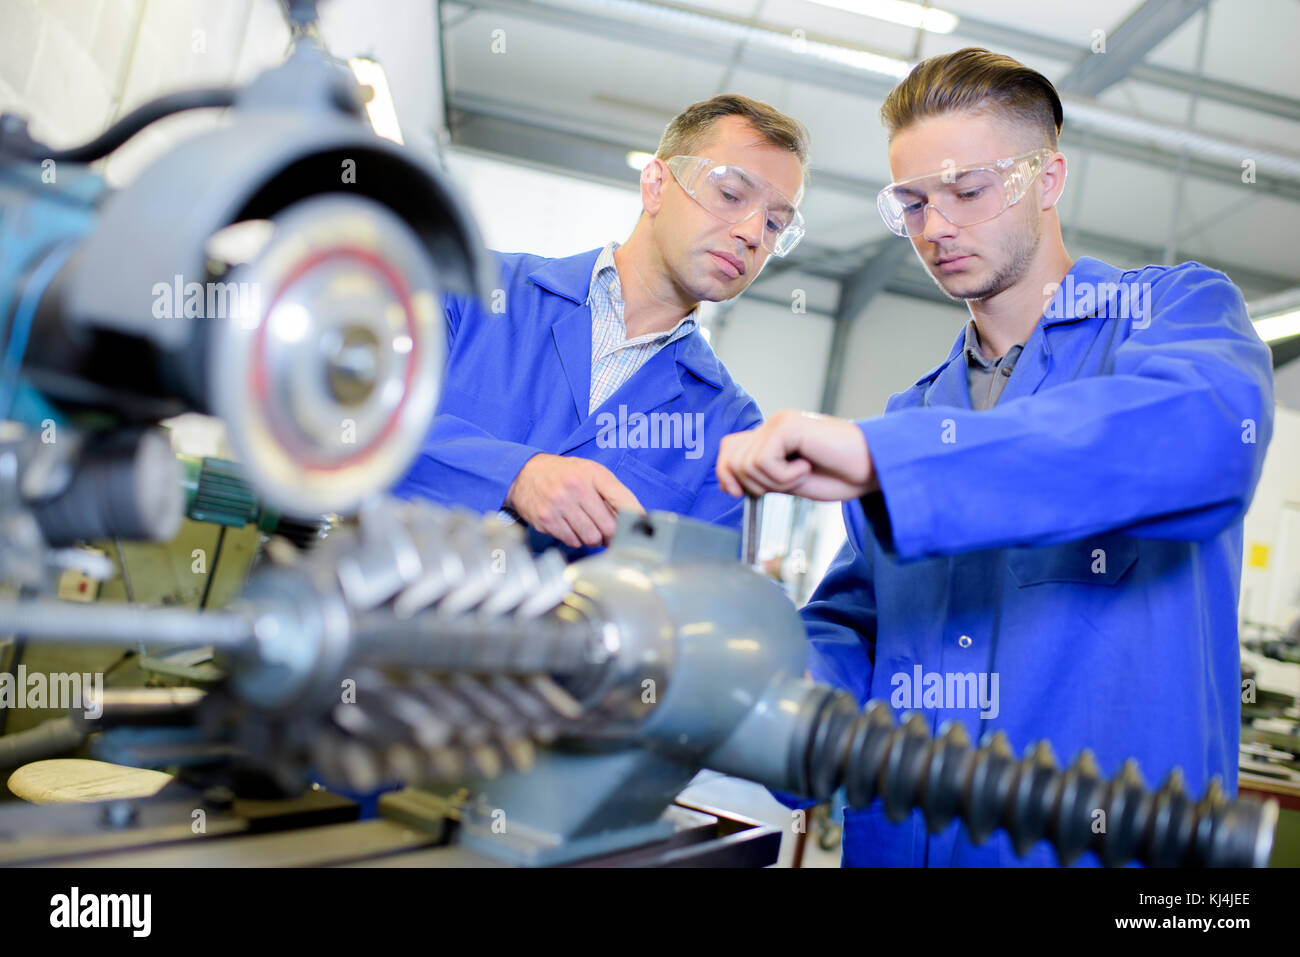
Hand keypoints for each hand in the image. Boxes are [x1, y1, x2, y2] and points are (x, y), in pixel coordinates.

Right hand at [505, 453, 643, 547]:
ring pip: (590, 538)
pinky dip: (575, 539)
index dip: (635, 518)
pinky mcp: (546, 520)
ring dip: (593, 538)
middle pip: (608, 527)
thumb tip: (636, 520)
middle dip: (611, 534)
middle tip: (608, 531)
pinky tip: (570, 526)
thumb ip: (614, 493)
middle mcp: (576, 488)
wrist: (525, 473)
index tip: (638, 528)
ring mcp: (559, 505)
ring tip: (587, 526)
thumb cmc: (565, 474)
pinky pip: (572, 541)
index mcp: (593, 474)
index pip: (623, 501)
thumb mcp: (592, 473)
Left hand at [716, 410, 876, 501]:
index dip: (725, 474)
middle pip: (731, 459)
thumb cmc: (840, 475)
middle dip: (754, 484)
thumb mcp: (790, 481)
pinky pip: (764, 461)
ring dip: (775, 481)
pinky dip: (784, 475)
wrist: (872, 469)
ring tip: (803, 473)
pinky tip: (807, 466)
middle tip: (787, 482)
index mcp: (772, 437)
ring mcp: (779, 422)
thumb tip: (729, 482)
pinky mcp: (788, 425)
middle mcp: (773, 426)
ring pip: (746, 464)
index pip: (728, 450)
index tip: (737, 493)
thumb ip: (762, 477)